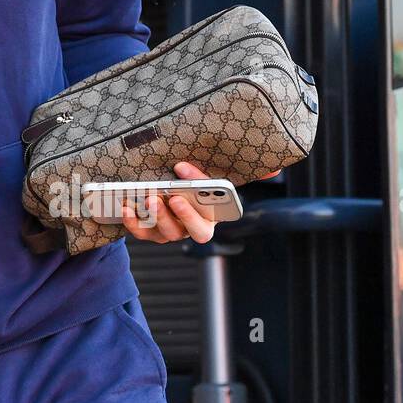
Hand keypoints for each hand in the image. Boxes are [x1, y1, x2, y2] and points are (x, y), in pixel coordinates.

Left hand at [119, 160, 277, 244]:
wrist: (161, 187)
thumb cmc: (191, 179)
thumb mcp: (213, 172)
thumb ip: (247, 171)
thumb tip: (276, 169)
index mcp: (213, 214)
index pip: (214, 213)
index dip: (203, 201)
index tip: (187, 181)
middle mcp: (193, 226)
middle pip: (193, 231)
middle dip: (183, 215)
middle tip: (172, 198)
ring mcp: (170, 231)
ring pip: (166, 233)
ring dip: (157, 217)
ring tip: (148, 198)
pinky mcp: (149, 231)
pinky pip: (141, 232)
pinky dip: (133, 221)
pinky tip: (126, 205)